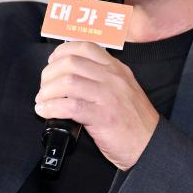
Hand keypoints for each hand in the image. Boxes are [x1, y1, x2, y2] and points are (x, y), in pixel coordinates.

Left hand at [35, 41, 159, 169]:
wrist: (150, 145)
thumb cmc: (133, 120)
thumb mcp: (122, 88)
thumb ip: (101, 77)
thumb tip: (68, 74)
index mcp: (116, 68)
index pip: (85, 47)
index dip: (62, 52)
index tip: (52, 64)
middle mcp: (112, 77)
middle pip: (71, 62)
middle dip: (49, 74)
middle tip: (44, 88)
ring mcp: (108, 96)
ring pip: (68, 82)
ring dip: (47, 92)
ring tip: (42, 101)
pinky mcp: (103, 117)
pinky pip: (70, 106)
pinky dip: (51, 108)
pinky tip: (45, 112)